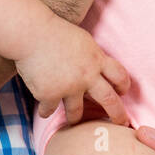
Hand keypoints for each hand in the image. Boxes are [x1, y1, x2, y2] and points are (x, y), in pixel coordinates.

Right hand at [16, 16, 130, 125]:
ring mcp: (69, 88)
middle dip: (118, 114)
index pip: (120, 75)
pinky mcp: (49, 95)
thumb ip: (92, 56)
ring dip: (75, 118)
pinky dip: (46, 110)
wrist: (30, 34)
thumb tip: (99, 68)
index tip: (122, 92)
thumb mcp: (82, 40)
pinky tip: (44, 111)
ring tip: (73, 121)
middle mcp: (87, 76)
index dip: (123, 85)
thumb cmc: (54, 32)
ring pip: (76, 112)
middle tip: (120, 122)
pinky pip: (49, 110)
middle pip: (109, 100)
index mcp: (96, 59)